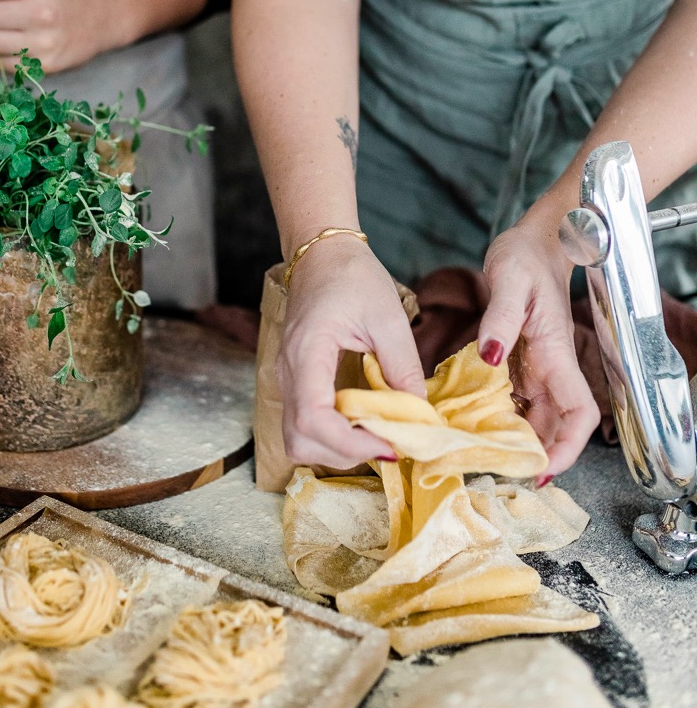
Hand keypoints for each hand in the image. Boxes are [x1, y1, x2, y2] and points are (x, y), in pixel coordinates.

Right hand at [278, 236, 426, 468]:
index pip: (312, 416)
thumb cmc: (353, 277)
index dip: (349, 442)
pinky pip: (303, 425)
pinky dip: (331, 437)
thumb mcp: (388, 318)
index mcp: (307, 351)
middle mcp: (288, 371)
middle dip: (344, 452)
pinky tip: (361, 422)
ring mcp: (286, 378)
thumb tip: (420, 416)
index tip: (389, 443)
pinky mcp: (294, 382)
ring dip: (336, 449)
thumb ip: (404, 368)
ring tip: (376, 433)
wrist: (322, 254)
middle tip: (387, 442)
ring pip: (297, 439)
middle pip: (299, 439)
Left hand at [480, 209, 599, 479]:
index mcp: (556, 355)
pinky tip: (470, 421)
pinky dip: (497, 415)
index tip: (541, 470)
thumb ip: (499, 321)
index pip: (579, 414)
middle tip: (493, 471)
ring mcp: (537, 367)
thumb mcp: (508, 283)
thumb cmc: (524, 258)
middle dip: (533, 455)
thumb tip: (489, 359)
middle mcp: (550, 367)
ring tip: (477, 455)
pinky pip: (514, 399)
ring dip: (514, 439)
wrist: (532, 243)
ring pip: (533, 417)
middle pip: (554, 426)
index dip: (568, 448)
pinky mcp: (520, 361)